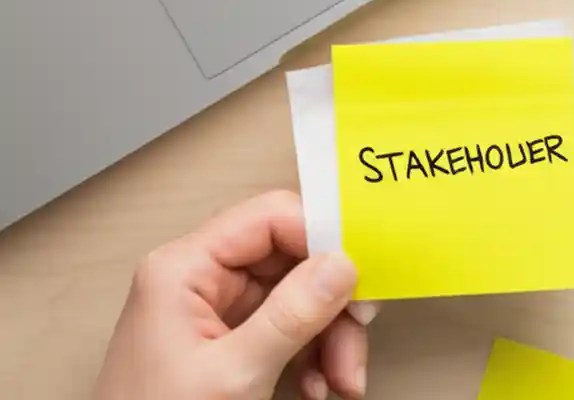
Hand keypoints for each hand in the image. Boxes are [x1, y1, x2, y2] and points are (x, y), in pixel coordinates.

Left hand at [95, 190, 379, 399]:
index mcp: (184, 268)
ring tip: (343, 378)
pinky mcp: (229, 339)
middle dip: (333, 300)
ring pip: (299, 296)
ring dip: (332, 335)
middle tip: (361, 329)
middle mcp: (199, 279)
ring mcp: (215, 310)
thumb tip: (341, 264)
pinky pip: (289, 327)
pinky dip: (315, 354)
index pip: (269, 217)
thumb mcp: (234, 373)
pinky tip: (319, 384)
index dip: (322, 236)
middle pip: (292, 259)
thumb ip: (290, 315)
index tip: (362, 269)